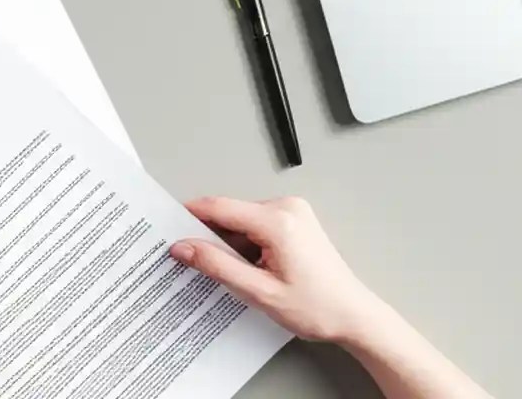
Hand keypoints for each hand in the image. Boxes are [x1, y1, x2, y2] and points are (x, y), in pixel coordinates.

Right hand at [170, 197, 386, 344]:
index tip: (167, 227)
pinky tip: (247, 268)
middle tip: (192, 261)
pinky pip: (257, 225)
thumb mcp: (258, 291)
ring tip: (231, 273)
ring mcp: (293, 212)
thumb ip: (217, 265)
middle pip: (230, 213)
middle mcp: (286, 208)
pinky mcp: (295, 221)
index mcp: (278, 221)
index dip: (189, 216)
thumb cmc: (317, 307)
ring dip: (229, 243)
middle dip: (209, 236)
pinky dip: (245, 243)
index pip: (219, 207)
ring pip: (242, 221)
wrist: (354, 315)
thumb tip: (184, 247)